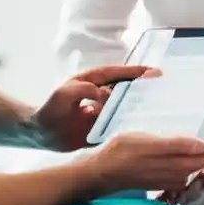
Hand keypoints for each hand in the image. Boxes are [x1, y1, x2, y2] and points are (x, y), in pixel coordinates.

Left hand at [33, 65, 157, 151]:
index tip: (153, 71)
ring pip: (125, 106)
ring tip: (158, 107)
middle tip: (162, 86)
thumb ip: (83, 90)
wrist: (41, 133)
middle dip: (143, 86)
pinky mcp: (103, 127)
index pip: (117, 74)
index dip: (135, 72)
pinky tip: (144, 128)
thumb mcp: (64, 94)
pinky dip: (130, 125)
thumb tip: (103, 93)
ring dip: (139, 105)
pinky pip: (119, 124)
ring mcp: (103, 111)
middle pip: (126, 88)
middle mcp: (100, 94)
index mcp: (92, 81)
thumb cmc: (50, 109)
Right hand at [83, 133, 203, 194]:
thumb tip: (203, 146)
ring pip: (199, 170)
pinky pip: (186, 173)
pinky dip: (195, 165)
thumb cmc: (121, 153)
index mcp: (178, 165)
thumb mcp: (147, 142)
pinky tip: (191, 151)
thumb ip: (176, 145)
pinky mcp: (164, 180)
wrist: (102, 172)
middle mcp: (179, 175)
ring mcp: (172, 179)